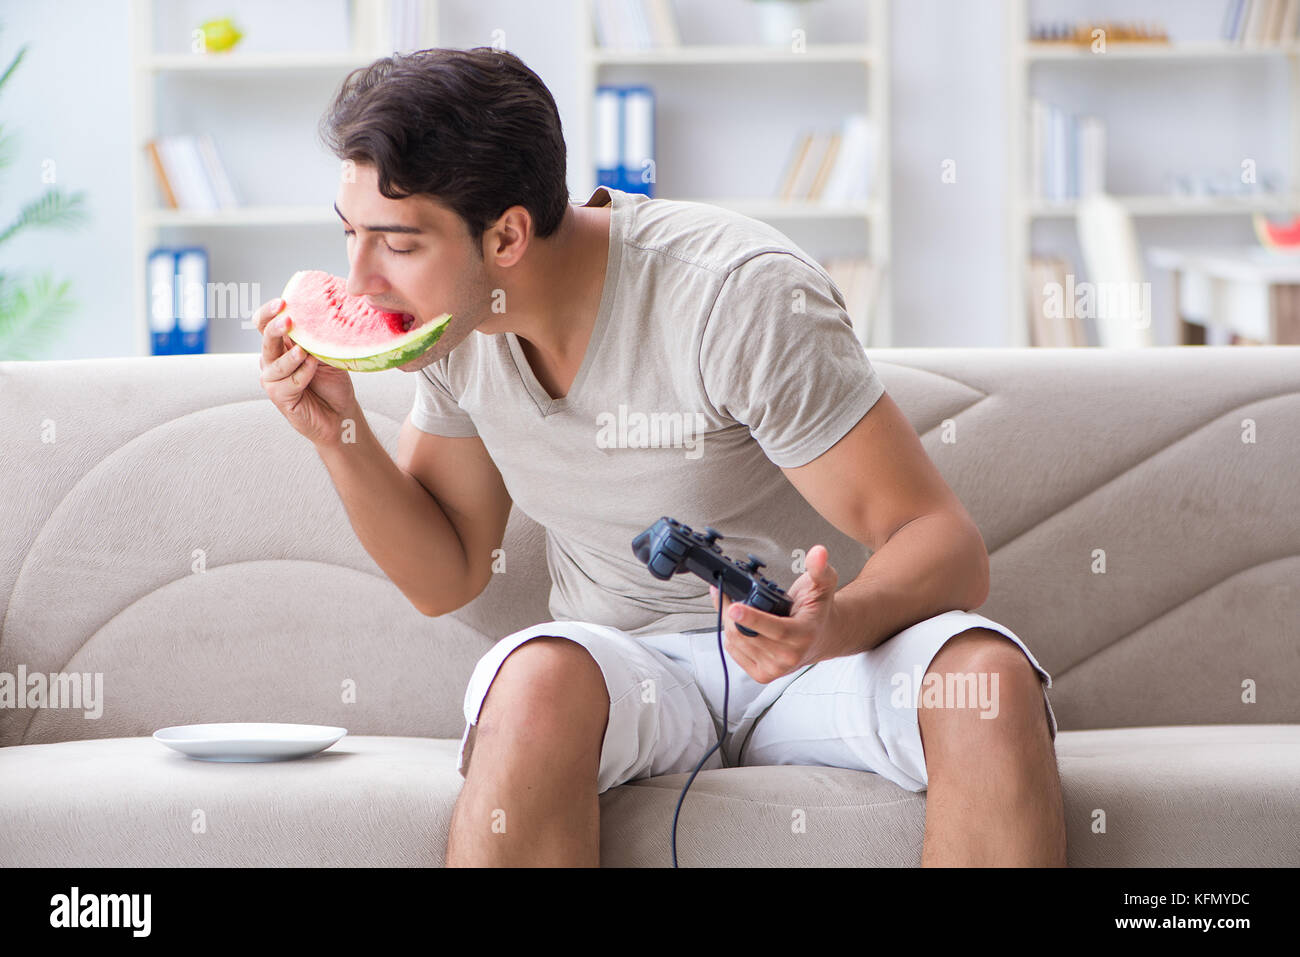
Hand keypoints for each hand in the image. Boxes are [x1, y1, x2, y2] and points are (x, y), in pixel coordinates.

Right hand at [257, 297, 357, 447]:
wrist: (341, 413)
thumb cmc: (332, 382)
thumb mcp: (328, 353)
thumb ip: (318, 337)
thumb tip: (322, 313)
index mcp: (282, 344)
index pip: (265, 322)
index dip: (268, 312)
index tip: (282, 302)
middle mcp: (273, 359)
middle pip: (265, 339)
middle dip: (275, 327)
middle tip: (288, 320)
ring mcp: (274, 379)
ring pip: (274, 363)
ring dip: (291, 356)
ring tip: (305, 352)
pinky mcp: (279, 396)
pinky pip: (287, 382)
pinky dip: (302, 374)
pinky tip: (313, 369)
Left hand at [708, 544, 839, 683]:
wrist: (821, 637)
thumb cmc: (818, 610)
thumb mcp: (823, 584)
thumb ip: (819, 568)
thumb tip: (818, 553)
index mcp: (804, 635)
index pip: (776, 630)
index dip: (752, 619)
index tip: (734, 608)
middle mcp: (789, 656)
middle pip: (747, 634)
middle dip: (730, 611)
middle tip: (724, 591)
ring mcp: (774, 669)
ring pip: (736, 642)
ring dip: (727, 621)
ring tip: (730, 604)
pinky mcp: (761, 674)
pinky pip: (734, 651)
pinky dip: (730, 633)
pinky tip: (737, 622)